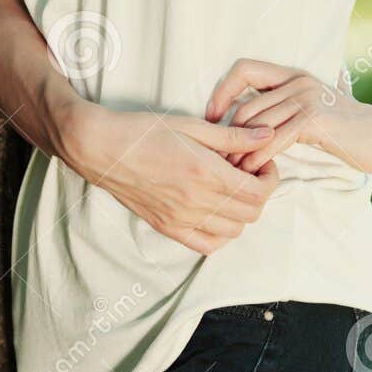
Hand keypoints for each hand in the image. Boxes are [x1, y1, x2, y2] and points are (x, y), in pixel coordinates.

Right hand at [57, 98, 281, 253]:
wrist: (102, 148)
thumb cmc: (144, 131)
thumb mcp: (193, 126)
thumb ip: (233, 136)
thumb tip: (267, 135)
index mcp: (205, 173)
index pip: (258, 192)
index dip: (269, 177)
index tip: (261, 162)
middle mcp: (195, 202)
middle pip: (250, 214)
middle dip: (259, 193)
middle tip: (248, 172)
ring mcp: (181, 219)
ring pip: (233, 232)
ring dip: (241, 212)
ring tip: (230, 188)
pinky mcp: (167, 228)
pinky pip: (207, 245)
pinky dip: (220, 232)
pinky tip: (214, 210)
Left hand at [205, 58, 371, 175]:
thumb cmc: (354, 129)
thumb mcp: (319, 110)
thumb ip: (291, 109)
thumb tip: (259, 123)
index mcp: (295, 76)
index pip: (244, 68)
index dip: (222, 91)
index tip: (213, 117)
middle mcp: (297, 82)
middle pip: (244, 105)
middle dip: (226, 134)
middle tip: (220, 158)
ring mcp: (306, 99)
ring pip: (254, 124)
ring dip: (239, 151)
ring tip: (232, 171)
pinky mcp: (313, 120)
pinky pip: (272, 139)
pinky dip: (257, 157)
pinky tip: (252, 171)